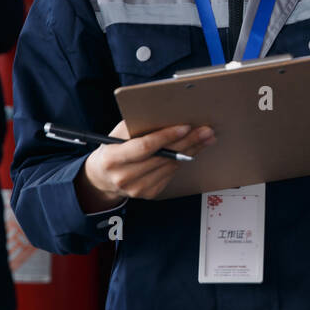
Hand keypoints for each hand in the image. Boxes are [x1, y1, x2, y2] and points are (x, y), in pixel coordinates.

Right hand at [76, 120, 215, 208]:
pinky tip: (193, 149)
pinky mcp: (149, 194)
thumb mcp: (117, 134)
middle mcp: (124, 177)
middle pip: (163, 157)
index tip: (185, 127)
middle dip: (187, 142)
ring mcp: (137, 188)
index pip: (145, 147)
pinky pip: (171, 174)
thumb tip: (166, 115)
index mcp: (113, 159)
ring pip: (171, 166)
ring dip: (191, 151)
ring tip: (205, 138)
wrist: (103, 178)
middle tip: (205, 130)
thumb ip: (136, 126)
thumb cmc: (113, 149)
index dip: (167, 136)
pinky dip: (182, 160)